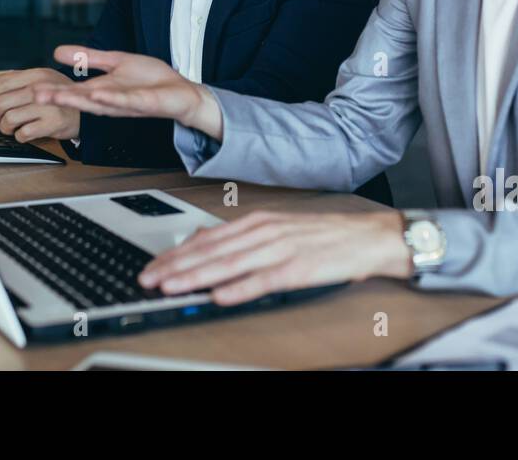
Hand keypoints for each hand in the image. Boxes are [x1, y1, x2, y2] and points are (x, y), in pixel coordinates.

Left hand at [0, 68, 80, 141]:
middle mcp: (41, 88)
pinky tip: (25, 132)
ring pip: (9, 119)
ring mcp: (48, 106)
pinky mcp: (53, 124)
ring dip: (5, 127)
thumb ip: (13, 79)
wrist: (87, 113)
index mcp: (35, 75)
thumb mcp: (39, 81)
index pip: (0, 84)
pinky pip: (23, 134)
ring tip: (11, 127)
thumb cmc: (59, 98)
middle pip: (1, 102)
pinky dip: (19, 136)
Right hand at [36, 46, 223, 138]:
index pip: (73, 91)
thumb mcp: (116, 62)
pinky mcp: (142, 104)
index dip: (54, 90)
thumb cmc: (150, 80)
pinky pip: (124, 102)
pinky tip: (97, 93)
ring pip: (98, 103)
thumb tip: (58, 51)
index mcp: (102, 90)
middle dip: (58, 99)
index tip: (32, 88)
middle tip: (35, 96)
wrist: (180, 92)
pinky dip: (110, 98)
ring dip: (78, 101)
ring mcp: (125, 104)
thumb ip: (89, 57)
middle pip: (80, 100)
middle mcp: (110, 100)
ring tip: (57, 96)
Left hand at [138, 209, 412, 305]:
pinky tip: (219, 296)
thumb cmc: (324, 236)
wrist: (368, 237)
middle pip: (211, 252)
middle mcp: (264, 232)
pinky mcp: (298, 268)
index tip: (152, 266)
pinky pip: (263, 280)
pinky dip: (239, 288)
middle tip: (148, 280)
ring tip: (172, 287)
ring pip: (229, 265)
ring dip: (196, 277)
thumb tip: (204, 239)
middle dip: (175, 267)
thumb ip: (241, 235)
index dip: (176, 254)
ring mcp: (280, 249)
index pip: (206, 239)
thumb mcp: (276, 226)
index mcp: (257, 222)